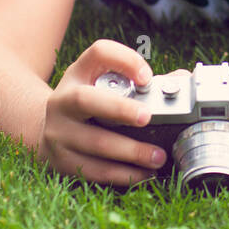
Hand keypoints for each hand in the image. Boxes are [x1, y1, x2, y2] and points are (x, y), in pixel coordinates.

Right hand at [37, 40, 165, 186]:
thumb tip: (182, 79)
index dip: (125, 61)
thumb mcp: (104, 84)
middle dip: (119, 109)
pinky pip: (94, 170)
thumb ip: (139, 81)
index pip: (99, 54)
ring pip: (94, 142)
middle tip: (148, 116)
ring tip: (158, 156)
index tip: (147, 77)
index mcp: (79, 73)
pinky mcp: (60, 161)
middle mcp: (62, 100)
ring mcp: (58, 132)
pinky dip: (121, 175)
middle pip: (86, 100)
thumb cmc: (90, 103)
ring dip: (130, 151)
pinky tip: (143, 175)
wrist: (46, 130)